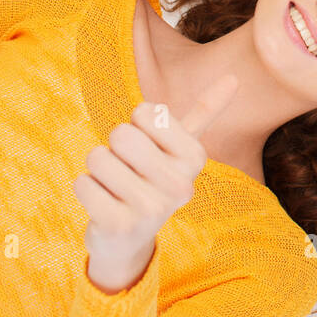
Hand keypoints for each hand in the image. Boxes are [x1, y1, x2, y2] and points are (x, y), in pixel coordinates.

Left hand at [73, 74, 237, 293]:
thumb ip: (205, 113)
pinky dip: (86, 189)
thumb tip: (234, 77)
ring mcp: (151, 209)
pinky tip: (103, 204)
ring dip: (98, 169)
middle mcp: (180, 185)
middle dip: (114, 147)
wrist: (129, 239)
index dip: (137, 124)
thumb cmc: (152, 179)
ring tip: (114, 187)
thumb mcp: (180, 148)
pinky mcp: (119, 226)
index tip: (148, 147)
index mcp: (196, 158)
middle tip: (128, 169)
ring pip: (98, 157)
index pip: (145, 111)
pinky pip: (82, 183)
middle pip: (121, 133)